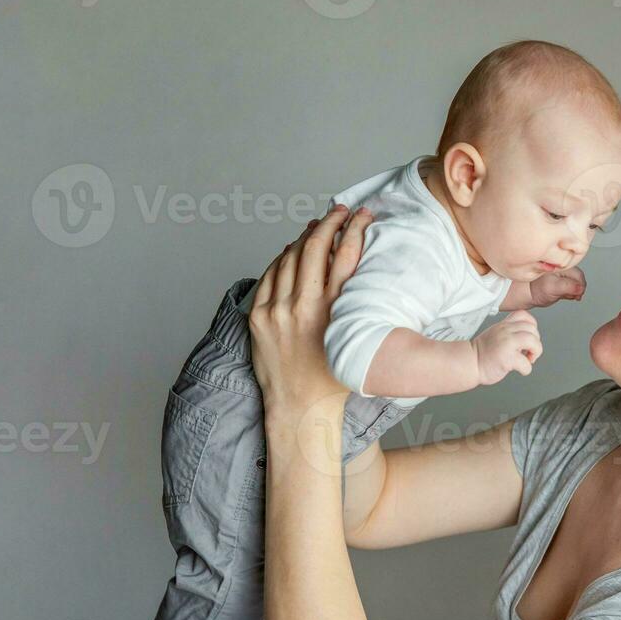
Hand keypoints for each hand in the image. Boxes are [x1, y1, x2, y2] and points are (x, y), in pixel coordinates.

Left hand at [248, 204, 371, 416]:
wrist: (300, 407)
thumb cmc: (334, 379)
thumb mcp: (355, 339)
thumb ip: (354, 305)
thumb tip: (356, 270)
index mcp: (334, 312)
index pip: (345, 255)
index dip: (355, 229)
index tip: (363, 216)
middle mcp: (303, 307)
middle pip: (315, 248)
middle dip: (330, 223)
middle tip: (340, 212)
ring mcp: (277, 310)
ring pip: (290, 258)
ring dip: (305, 237)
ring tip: (317, 227)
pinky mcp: (258, 317)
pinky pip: (269, 275)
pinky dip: (282, 258)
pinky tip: (291, 250)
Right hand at [471, 311, 542, 385]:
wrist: (468, 364)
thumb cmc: (482, 353)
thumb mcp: (496, 334)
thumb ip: (510, 332)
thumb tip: (528, 338)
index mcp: (504, 325)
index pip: (524, 315)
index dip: (532, 327)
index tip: (528, 337)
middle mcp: (505, 331)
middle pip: (533, 329)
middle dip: (535, 342)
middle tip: (528, 352)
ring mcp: (506, 343)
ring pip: (534, 342)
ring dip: (535, 352)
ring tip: (527, 359)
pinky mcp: (507, 358)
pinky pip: (526, 363)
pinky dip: (526, 369)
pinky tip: (519, 369)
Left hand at [528, 266, 585, 307]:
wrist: (528, 293)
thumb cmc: (536, 287)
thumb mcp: (553, 287)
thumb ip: (568, 287)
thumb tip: (580, 288)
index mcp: (563, 265)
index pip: (579, 275)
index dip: (579, 286)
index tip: (576, 294)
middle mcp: (564, 269)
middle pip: (579, 280)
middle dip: (576, 290)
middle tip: (568, 295)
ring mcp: (564, 276)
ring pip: (576, 285)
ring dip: (573, 292)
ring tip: (562, 294)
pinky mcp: (563, 283)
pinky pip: (572, 289)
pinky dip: (570, 294)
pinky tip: (562, 295)